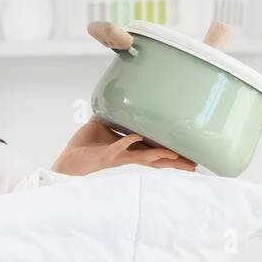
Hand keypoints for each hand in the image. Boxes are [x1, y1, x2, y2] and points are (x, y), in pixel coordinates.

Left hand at [53, 116, 196, 174]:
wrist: (68, 160)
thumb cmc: (85, 145)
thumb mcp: (101, 124)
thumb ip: (113, 113)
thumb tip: (121, 97)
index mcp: (129, 149)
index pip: (154, 150)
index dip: (171, 153)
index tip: (188, 156)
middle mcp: (127, 155)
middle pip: (155, 159)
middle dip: (174, 161)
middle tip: (193, 164)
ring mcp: (118, 156)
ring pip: (142, 157)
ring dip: (158, 155)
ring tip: (175, 156)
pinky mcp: (106, 156)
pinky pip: (119, 147)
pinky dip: (127, 141)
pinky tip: (136, 137)